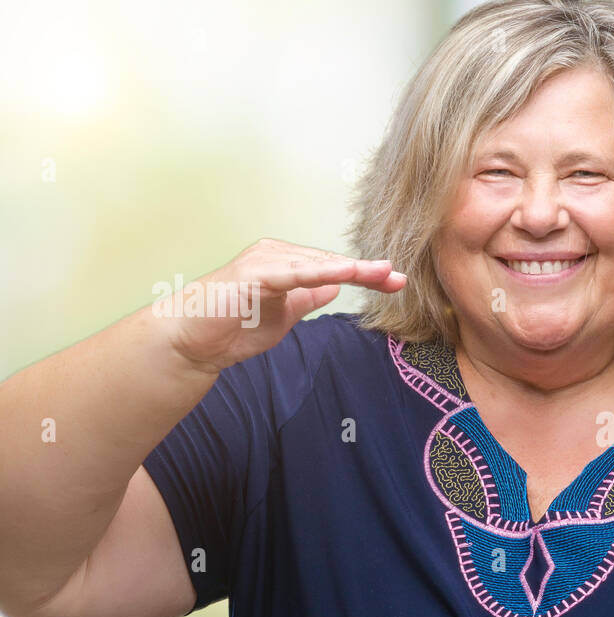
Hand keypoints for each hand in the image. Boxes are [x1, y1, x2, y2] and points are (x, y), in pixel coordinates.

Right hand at [158, 237, 405, 373]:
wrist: (193, 342)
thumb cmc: (233, 326)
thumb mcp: (284, 314)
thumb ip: (307, 298)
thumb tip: (334, 288)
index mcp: (284, 263)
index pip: (332, 268)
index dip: (365, 275)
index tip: (395, 282)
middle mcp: (275, 255)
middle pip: (330, 262)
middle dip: (366, 271)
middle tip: (398, 278)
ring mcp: (264, 262)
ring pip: (317, 264)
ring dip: (352, 269)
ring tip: (382, 273)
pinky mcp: (253, 276)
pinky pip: (294, 273)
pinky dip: (321, 272)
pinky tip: (346, 272)